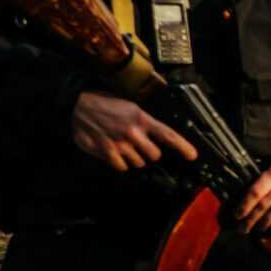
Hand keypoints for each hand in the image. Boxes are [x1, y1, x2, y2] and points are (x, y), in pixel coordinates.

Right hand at [72, 91, 197, 171]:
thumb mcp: (129, 107)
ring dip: (133, 157)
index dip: (183, 146)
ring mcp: (121, 143)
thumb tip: (155, 137)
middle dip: (149, 153)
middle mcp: (134, 132)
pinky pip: (122, 167)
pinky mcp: (107, 152)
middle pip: (155, 155)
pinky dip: (119, 162)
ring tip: (121, 144)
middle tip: (139, 145)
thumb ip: (143, 123)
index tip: (193, 156)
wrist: (78, 104)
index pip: (168, 134)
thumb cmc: (104, 104)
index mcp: (142, 118)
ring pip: (139, 163)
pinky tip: (113, 150)